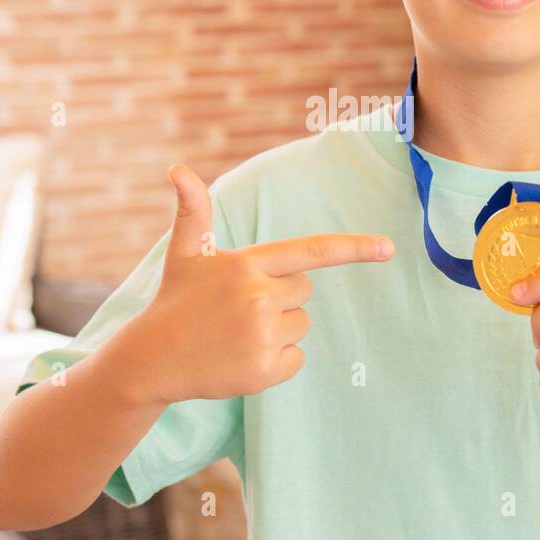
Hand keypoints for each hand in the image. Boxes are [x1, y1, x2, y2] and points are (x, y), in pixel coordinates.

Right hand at [130, 163, 395, 403]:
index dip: (353, 248)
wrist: (151, 359)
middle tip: (240, 306)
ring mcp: (262, 336)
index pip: (312, 251)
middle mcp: (259, 298)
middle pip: (305, 291)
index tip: (388, 247)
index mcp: (248, 264)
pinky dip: (276, 359)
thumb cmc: (175, 299)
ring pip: (301, 324)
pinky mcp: (265, 371)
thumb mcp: (185, 251)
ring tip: (237, 331)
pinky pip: (296, 357)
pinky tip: (242, 356)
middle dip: (280, 295)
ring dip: (279, 328)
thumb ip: (192, 209)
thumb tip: (176, 168)